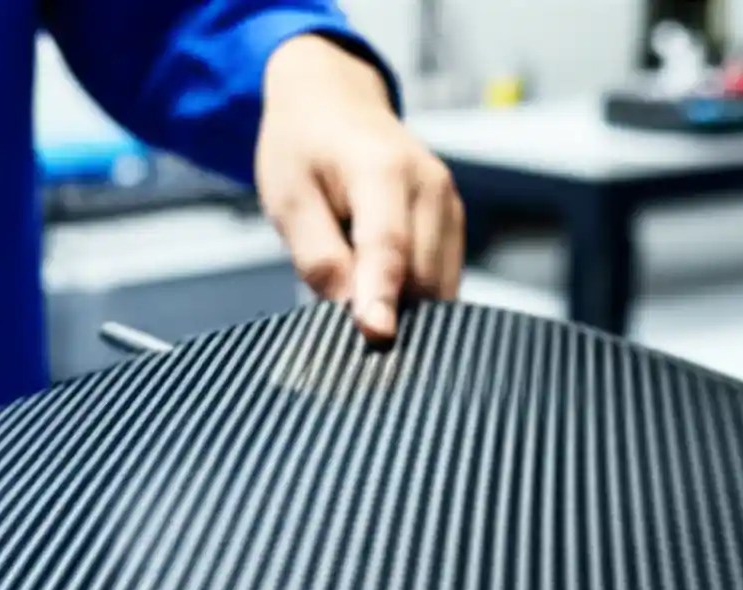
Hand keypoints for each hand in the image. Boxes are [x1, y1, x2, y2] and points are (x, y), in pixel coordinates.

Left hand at [257, 34, 464, 341]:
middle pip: (419, 275)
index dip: (382, 297)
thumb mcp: (288, 198)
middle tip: (340, 319)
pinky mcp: (454, 219)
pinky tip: (379, 276)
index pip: (388, 247)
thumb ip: (317, 256)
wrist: (332, 101)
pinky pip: (441, 276)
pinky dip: (413, 291)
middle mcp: (428, 184)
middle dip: (386, 308)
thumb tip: (349, 308)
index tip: (376, 335)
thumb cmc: (304, 146)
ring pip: (437, 284)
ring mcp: (448, 201)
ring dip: (400, 301)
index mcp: (383, 170)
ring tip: (356, 281)